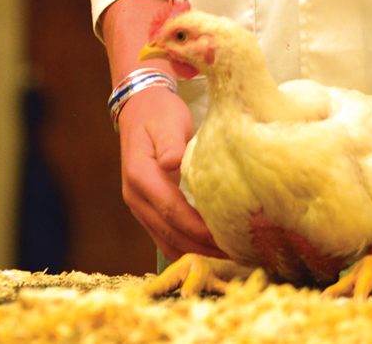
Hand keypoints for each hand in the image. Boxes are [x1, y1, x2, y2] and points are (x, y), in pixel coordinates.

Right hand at [117, 86, 219, 261]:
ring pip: (166, 241)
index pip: (171, 210)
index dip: (196, 229)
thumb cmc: (159, 114)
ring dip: (195, 254)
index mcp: (140, 175)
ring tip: (227, 261)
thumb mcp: (167, 121)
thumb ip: (170, 142)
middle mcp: (135, 197)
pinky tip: (209, 255)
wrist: (138, 110)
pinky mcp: (146, 211)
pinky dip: (186, 249)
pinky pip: (164, 238)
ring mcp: (138, 207)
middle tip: (235, 257)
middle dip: (201, 249)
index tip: (223, 239)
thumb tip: (171, 161)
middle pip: (169, 233)